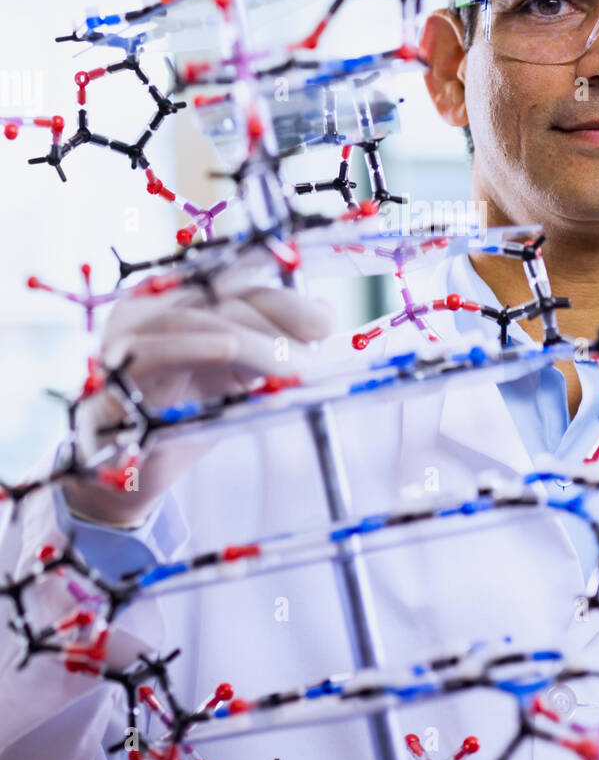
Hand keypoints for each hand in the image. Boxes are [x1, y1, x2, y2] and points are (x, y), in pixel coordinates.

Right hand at [61, 259, 333, 526]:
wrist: (129, 475)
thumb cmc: (188, 416)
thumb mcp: (239, 378)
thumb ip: (271, 347)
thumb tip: (326, 315)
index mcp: (185, 299)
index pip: (240, 284)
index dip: (285, 300)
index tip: (325, 326)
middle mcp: (154, 305)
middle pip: (221, 294)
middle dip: (275, 320)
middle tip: (311, 359)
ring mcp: (128, 332)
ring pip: (193, 317)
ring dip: (249, 338)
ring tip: (287, 364)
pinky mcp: (110, 369)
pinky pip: (151, 348)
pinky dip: (193, 345)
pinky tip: (228, 348)